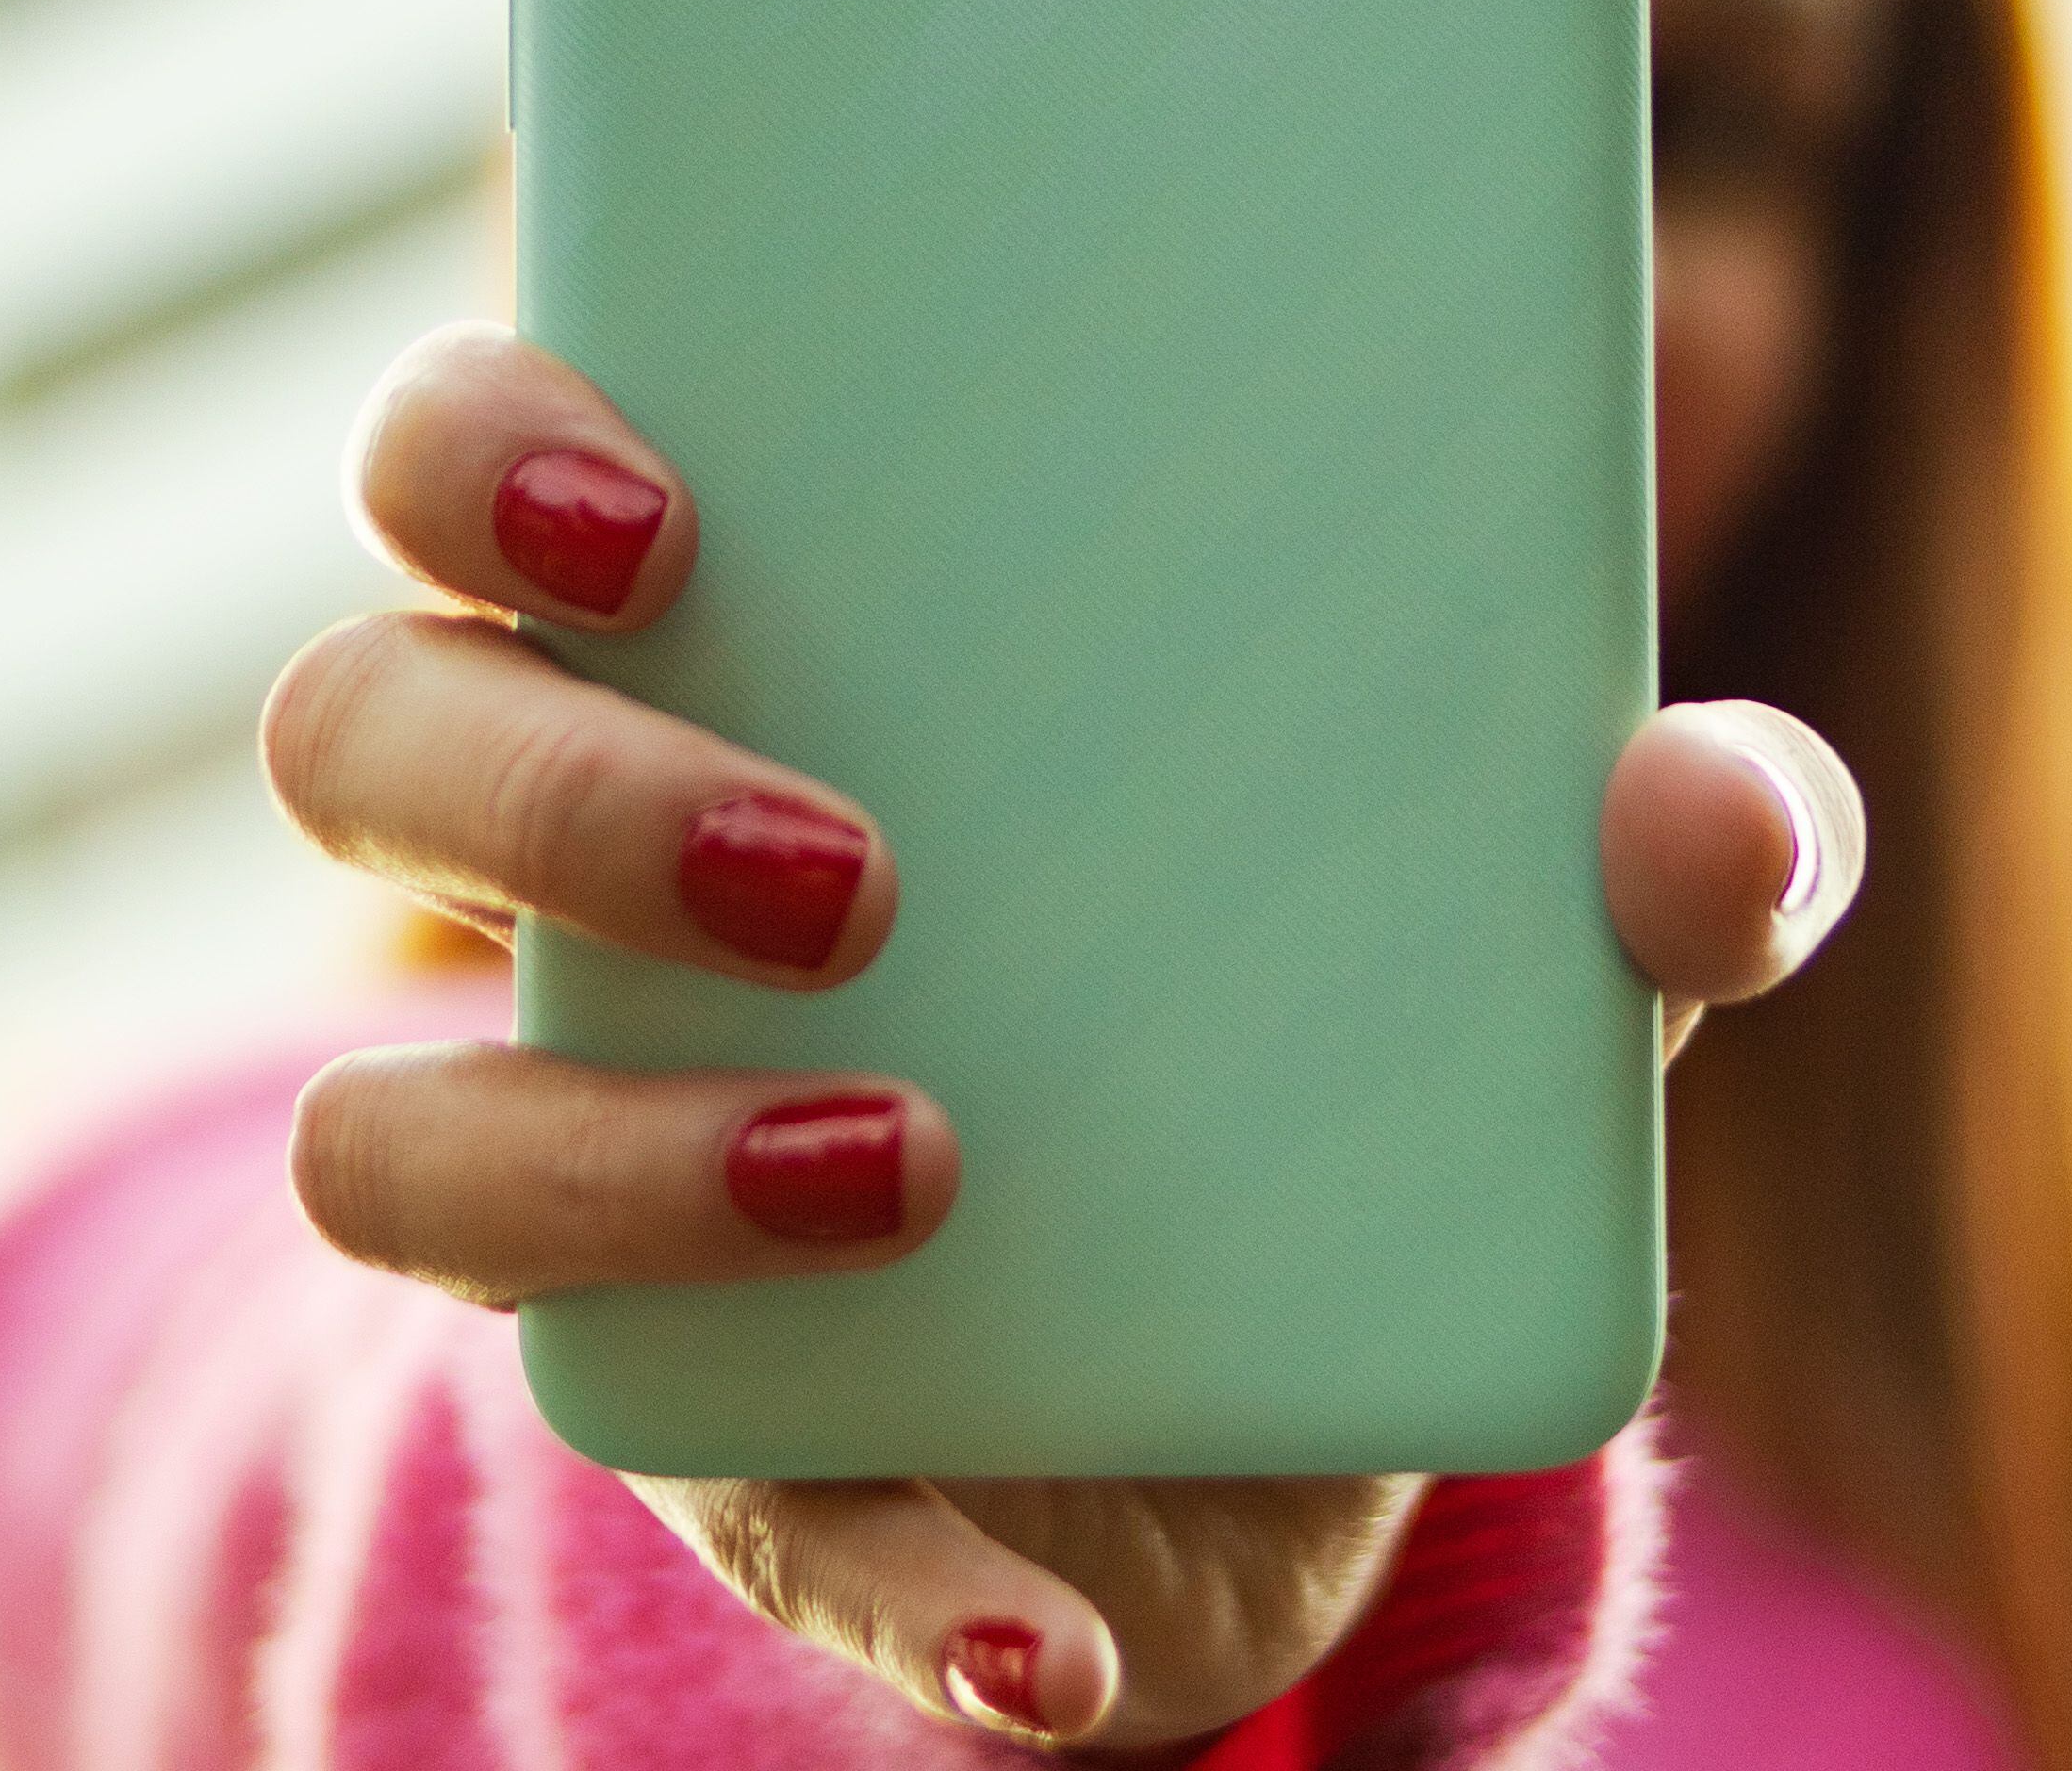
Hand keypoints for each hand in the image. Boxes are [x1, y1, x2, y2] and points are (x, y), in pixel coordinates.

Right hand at [263, 321, 1859, 1750]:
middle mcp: (609, 861)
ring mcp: (616, 1142)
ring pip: (381, 1133)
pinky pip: (682, 1500)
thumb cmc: (1357, 977)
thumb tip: (1715, 813)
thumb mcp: (1524, 887)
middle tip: (854, 866)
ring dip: (610, 1162)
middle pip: (356, 731)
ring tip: (917, 1161)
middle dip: (552, 790)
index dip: (488, 444)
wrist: (1324, 1342)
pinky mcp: (720, 1429)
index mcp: (753, 623)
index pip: (474, 460)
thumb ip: (1659, 825)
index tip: (667, 502)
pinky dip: (875, 1567)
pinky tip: (1054, 1627)